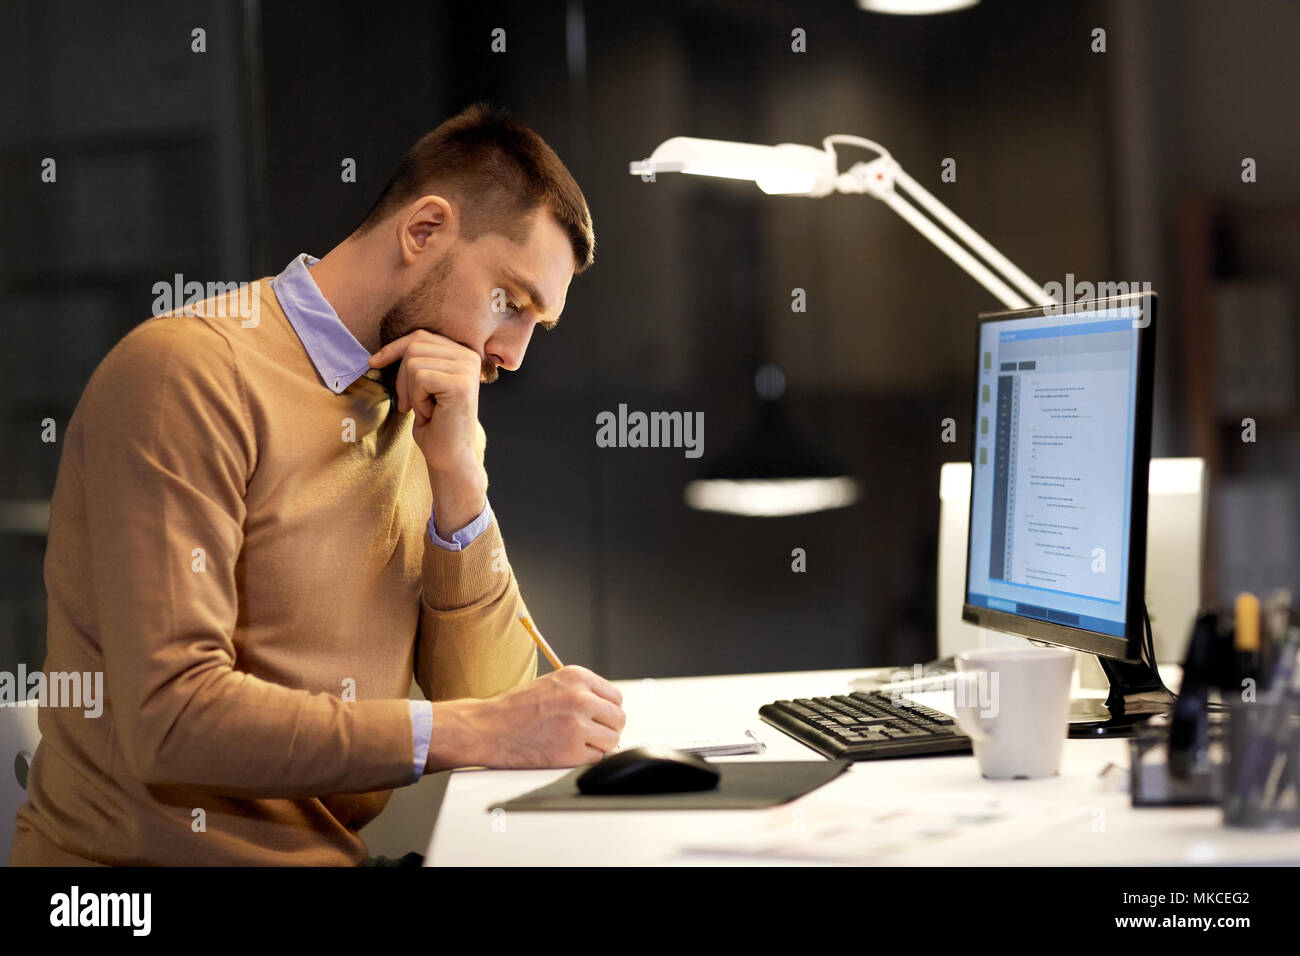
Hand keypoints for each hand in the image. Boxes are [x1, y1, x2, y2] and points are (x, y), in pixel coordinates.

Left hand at [368, 331, 486, 533]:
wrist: (449, 456)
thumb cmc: (434, 424)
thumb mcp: (423, 386)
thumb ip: (417, 361)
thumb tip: (383, 350)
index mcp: (463, 353)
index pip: (420, 336)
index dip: (394, 348)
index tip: (374, 362)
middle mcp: (470, 356)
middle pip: (415, 346)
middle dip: (402, 377)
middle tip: (408, 404)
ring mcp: (467, 368)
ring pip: (414, 362)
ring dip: (411, 391)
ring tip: (425, 409)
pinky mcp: (461, 383)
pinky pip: (420, 378)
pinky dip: (417, 399)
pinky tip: (431, 413)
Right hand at [426, 666, 626, 770]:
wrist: (486, 728)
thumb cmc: (514, 709)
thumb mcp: (551, 684)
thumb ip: (581, 692)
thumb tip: (608, 709)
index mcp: (577, 677)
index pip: (616, 697)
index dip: (607, 711)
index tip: (598, 719)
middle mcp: (580, 697)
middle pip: (618, 719)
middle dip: (606, 729)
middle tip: (589, 734)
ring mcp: (577, 725)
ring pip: (611, 741)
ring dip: (597, 746)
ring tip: (574, 743)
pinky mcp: (571, 751)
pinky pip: (596, 759)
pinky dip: (584, 759)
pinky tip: (565, 752)